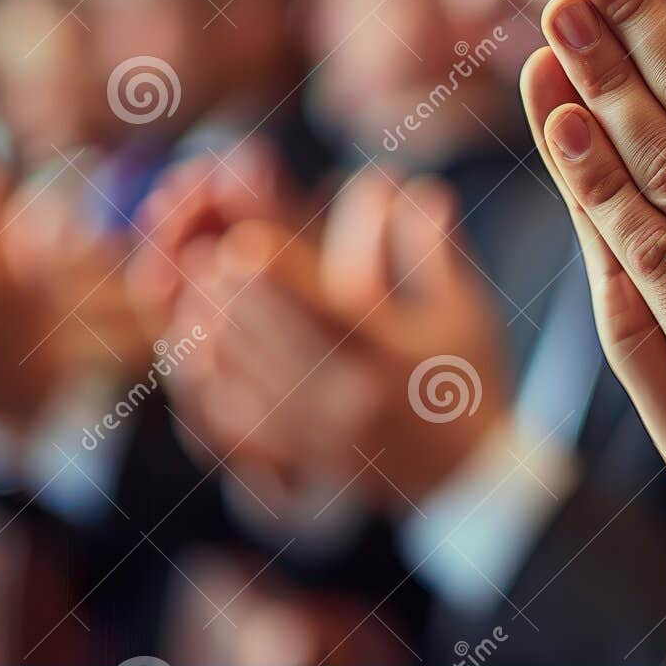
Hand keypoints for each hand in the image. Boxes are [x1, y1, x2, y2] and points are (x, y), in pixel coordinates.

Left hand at [161, 171, 510, 509]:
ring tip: (197, 294)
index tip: (241, 237)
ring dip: (210, 328)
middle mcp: (344, 396)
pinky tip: (206, 350)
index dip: (270, 266)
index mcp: (386, 354)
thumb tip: (423, 189)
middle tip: (205, 256)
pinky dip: (210, 381)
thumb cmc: (466, 380)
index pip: (313, 301)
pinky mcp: (295, 459)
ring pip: (235, 372)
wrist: (468, 476)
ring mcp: (314, 433)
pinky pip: (230, 418)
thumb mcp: (465, 311)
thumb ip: (436, 249)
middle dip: (227, 289)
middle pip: (259, 331)